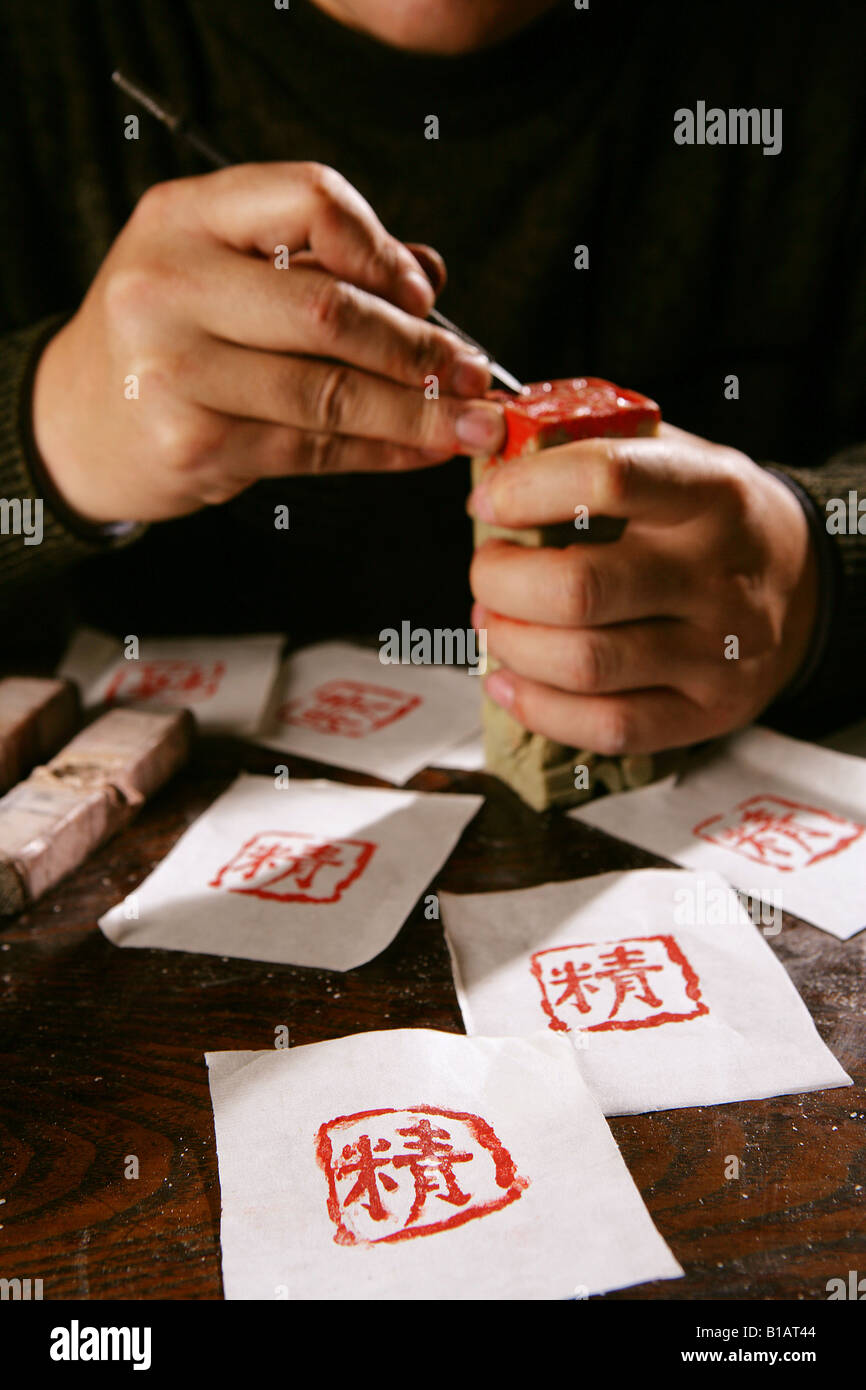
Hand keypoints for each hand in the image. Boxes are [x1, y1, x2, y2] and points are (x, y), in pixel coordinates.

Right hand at [32, 162, 504, 522]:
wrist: (80, 420)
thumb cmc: (172, 333)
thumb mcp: (223, 268)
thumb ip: (319, 262)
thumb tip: (430, 281)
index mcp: (185, 216)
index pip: (308, 198)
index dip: (380, 247)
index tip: (422, 294)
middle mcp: (171, 285)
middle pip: (328, 309)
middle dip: (420, 348)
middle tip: (477, 374)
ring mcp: (177, 370)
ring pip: (330, 392)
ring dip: (418, 412)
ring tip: (473, 423)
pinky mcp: (195, 444)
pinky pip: (315, 449)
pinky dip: (383, 451)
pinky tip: (424, 450)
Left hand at [469, 423, 818, 753]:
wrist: (804, 585)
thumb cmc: (712, 519)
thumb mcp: (677, 458)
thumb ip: (592, 447)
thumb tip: (488, 441)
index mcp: (711, 494)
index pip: (609, 479)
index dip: (526, 489)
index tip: (488, 501)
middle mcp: (719, 574)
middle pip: (580, 589)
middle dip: (502, 582)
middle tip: (489, 573)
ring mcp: (717, 652)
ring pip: (585, 663)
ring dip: (512, 645)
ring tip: (496, 622)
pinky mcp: (706, 712)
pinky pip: (606, 726)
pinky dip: (539, 707)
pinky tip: (510, 681)